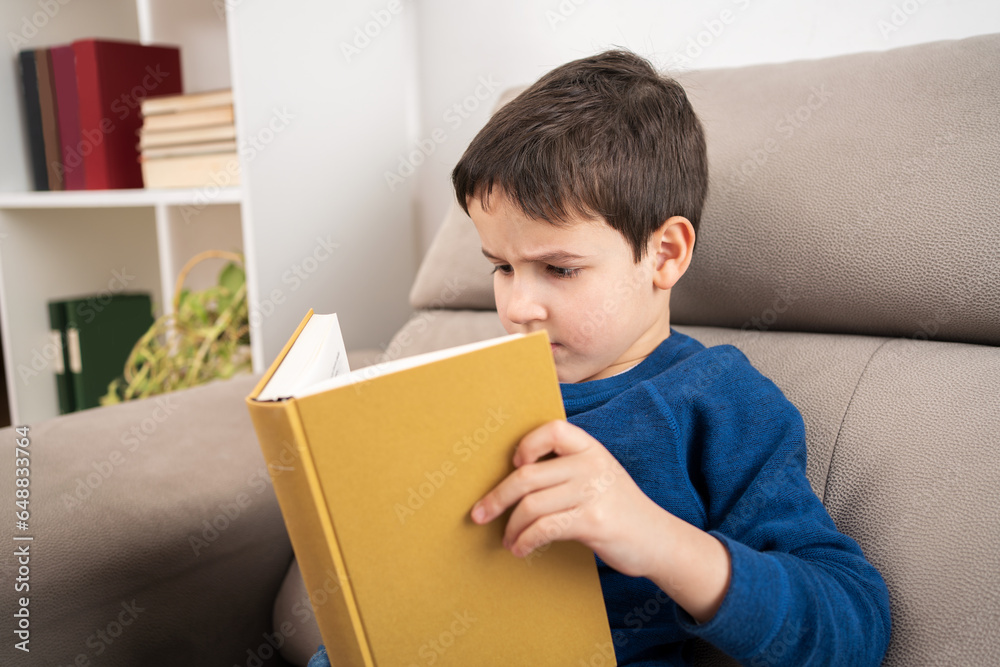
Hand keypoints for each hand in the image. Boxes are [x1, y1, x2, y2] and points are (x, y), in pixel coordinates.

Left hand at [469, 419, 665, 577]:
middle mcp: (592, 465)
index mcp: (592, 449)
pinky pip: (544, 528)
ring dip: (511, 527)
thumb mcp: (599, 475)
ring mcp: (593, 492)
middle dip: (497, 497)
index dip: (528, 444)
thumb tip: (514, 477)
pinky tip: (520, 548)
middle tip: (479, 514)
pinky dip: (525, 541)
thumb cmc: (619, 508)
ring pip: (531, 505)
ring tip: (507, 539)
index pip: (554, 429)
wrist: (658, 539)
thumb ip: (567, 468)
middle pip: (528, 475)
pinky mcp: (593, 521)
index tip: (514, 465)